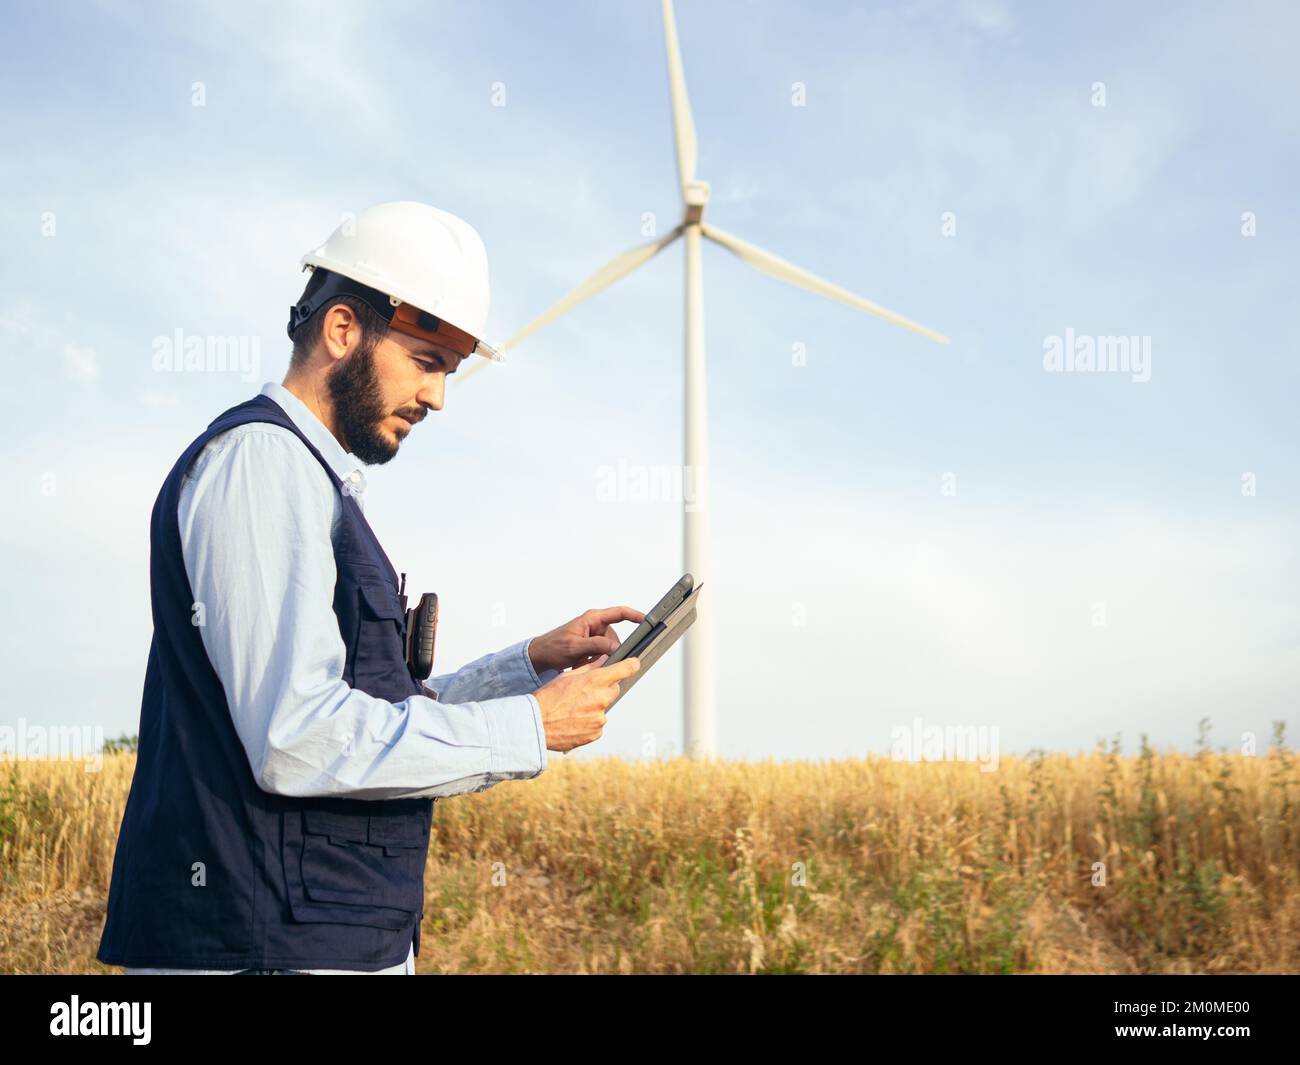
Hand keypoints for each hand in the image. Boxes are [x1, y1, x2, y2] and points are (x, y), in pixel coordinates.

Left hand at [528, 605, 645, 673]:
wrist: (540, 655)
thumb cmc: (553, 646)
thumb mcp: (575, 646)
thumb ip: (596, 645)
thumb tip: (614, 646)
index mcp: (592, 618)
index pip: (619, 613)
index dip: (635, 615)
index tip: (647, 620)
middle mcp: (594, 625)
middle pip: (615, 636)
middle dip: (609, 650)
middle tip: (596, 658)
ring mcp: (593, 635)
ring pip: (609, 648)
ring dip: (599, 657)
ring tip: (583, 661)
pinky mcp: (591, 646)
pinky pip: (601, 654)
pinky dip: (594, 661)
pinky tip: (582, 663)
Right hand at [533, 655, 640, 752]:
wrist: (536, 726)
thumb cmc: (548, 699)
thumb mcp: (567, 677)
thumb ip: (589, 668)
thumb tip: (605, 659)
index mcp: (594, 681)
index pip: (624, 669)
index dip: (631, 665)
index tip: (635, 663)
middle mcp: (601, 699)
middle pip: (614, 690)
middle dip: (603, 689)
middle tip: (584, 693)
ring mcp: (600, 718)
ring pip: (603, 708)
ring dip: (593, 708)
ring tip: (573, 710)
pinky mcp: (596, 733)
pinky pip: (597, 724)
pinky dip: (589, 722)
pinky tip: (574, 721)